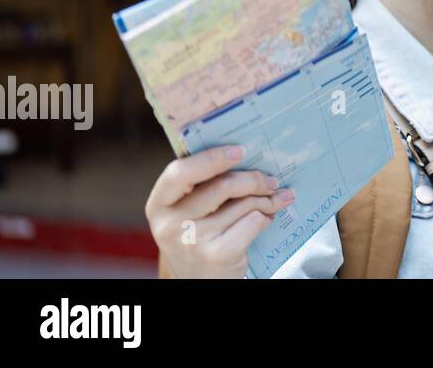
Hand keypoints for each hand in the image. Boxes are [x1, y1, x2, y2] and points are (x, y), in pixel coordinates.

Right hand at [145, 145, 294, 277]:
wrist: (201, 281)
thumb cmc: (199, 237)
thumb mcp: (188, 212)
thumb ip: (203, 185)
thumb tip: (246, 156)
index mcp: (159, 205)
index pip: (180, 172)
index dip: (212, 158)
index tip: (240, 150)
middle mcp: (170, 224)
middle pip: (222, 185)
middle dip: (253, 179)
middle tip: (270, 180)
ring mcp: (192, 241)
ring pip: (244, 203)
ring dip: (266, 199)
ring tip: (274, 200)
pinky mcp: (217, 255)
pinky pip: (253, 221)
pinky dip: (266, 217)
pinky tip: (267, 218)